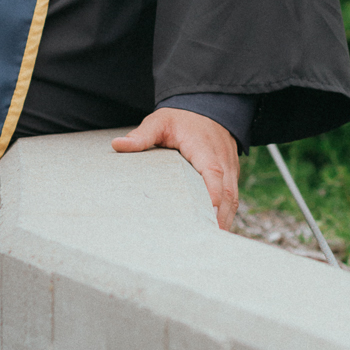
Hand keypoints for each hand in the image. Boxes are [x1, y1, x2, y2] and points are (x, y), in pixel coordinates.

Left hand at [112, 108, 239, 230]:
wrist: (207, 106)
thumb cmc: (181, 118)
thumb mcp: (159, 122)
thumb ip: (142, 135)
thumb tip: (117, 145)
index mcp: (204, 149)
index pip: (213, 174)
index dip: (213, 195)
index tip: (206, 215)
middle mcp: (222, 161)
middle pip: (227, 193)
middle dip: (218, 218)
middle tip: (205, 240)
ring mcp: (230, 168)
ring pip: (232, 198)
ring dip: (224, 220)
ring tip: (210, 243)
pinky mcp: (230, 174)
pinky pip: (232, 197)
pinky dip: (225, 214)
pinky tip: (214, 231)